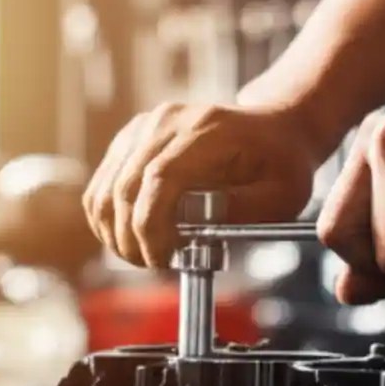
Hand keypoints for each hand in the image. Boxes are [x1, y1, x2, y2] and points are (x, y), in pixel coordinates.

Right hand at [82, 102, 324, 267]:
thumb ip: (242, 210)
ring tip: (140, 255)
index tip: (161, 259)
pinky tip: (129, 237)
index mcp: (208, 131)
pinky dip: (107, 217)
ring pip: (104, 187)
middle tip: (152, 264)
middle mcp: (168, 121)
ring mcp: (145, 126)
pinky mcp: (132, 137)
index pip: (160, 179)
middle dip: (131, 238)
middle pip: (125, 186)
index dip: (151, 226)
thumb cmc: (281, 164)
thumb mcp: (282, 195)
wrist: (274, 128)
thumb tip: (197, 228)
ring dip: (113, 232)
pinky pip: (102, 182)